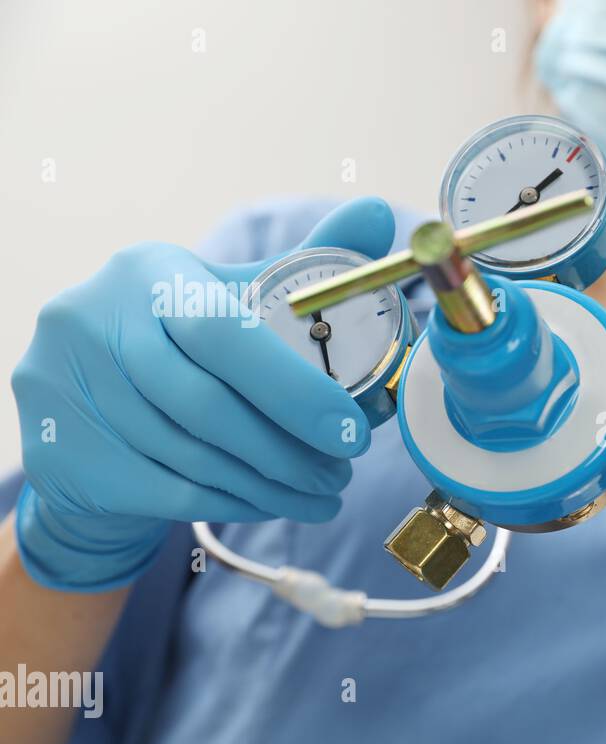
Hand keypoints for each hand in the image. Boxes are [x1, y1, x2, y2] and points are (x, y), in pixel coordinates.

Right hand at [11, 197, 395, 590]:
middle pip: (207, 406)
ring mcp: (70, 390)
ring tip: (324, 492)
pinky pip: (171, 492)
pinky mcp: (67, 454)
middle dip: (289, 450)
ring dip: (273, 485)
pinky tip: (277, 504)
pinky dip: (236, 503)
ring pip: (195, 458)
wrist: (86, 402)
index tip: (354, 432)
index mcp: (146, 274)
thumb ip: (305, 264)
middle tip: (341, 472)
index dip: (295, 390)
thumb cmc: (182, 341)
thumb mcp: (231, 295)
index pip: (224, 332)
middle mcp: (95, 323)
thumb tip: (376, 214)